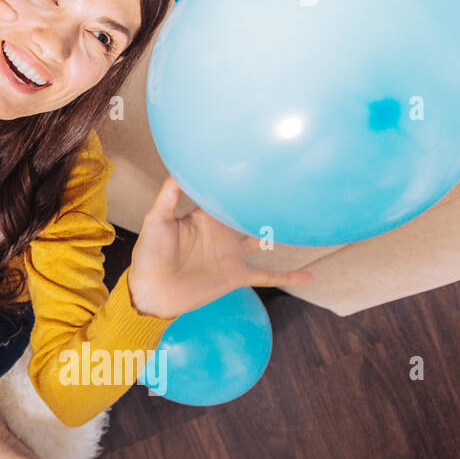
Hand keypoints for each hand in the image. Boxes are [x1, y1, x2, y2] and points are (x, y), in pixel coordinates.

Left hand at [128, 176, 315, 319]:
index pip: (227, 196)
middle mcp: (222, 233)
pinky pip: (268, 276)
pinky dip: (288, 277)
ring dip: (281, 232)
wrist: (152, 291)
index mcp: (205, 217)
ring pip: (262, 239)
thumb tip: (177, 168)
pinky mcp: (236, 276)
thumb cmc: (149, 255)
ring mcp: (231, 254)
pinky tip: (310, 275)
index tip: (260, 166)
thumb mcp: (156, 220)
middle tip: (291, 186)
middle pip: (249, 215)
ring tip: (305, 220)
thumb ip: (169, 195)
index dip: (241, 184)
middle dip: (266, 203)